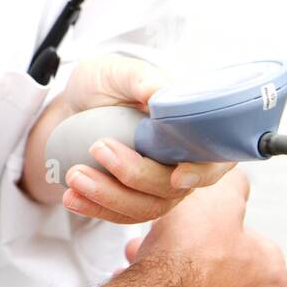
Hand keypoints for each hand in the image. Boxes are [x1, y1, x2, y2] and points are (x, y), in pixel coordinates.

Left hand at [58, 53, 237, 224]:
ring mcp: (158, 187)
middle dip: (133, 175)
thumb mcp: (118, 71)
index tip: (178, 176)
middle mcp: (183, 163)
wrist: (75, 104)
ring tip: (75, 175)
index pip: (215, 159)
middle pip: (171, 188)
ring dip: (108, 196)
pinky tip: (71, 197)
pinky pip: (120, 215)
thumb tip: (156, 93)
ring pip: (145, 208)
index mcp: (193, 130)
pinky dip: (94, 208)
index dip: (203, 173)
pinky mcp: (131, 200)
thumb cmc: (106, 82)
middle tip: (97, 146)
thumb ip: (140, 79)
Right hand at [109, 166, 286, 286]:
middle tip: (167, 233)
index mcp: (270, 276)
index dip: (220, 220)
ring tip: (143, 254)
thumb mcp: (215, 199)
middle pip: (219, 265)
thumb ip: (232, 184)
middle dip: (191, 247)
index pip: (253, 238)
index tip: (198, 216)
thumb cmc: (187, 256)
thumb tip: (234, 177)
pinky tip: (137, 280)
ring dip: (171, 271)